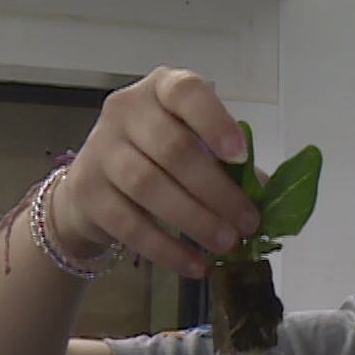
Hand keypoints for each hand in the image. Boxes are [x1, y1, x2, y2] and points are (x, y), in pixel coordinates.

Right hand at [49, 66, 260, 278]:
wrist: (93, 184)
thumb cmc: (156, 157)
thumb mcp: (192, 144)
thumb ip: (226, 163)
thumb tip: (267, 198)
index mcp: (160, 89)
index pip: (185, 92)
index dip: (214, 122)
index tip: (241, 156)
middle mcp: (125, 111)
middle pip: (173, 149)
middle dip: (217, 191)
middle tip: (246, 223)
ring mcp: (101, 150)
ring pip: (149, 186)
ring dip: (194, 220)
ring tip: (226, 244)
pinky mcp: (87, 192)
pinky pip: (129, 225)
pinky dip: (167, 249)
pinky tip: (194, 265)